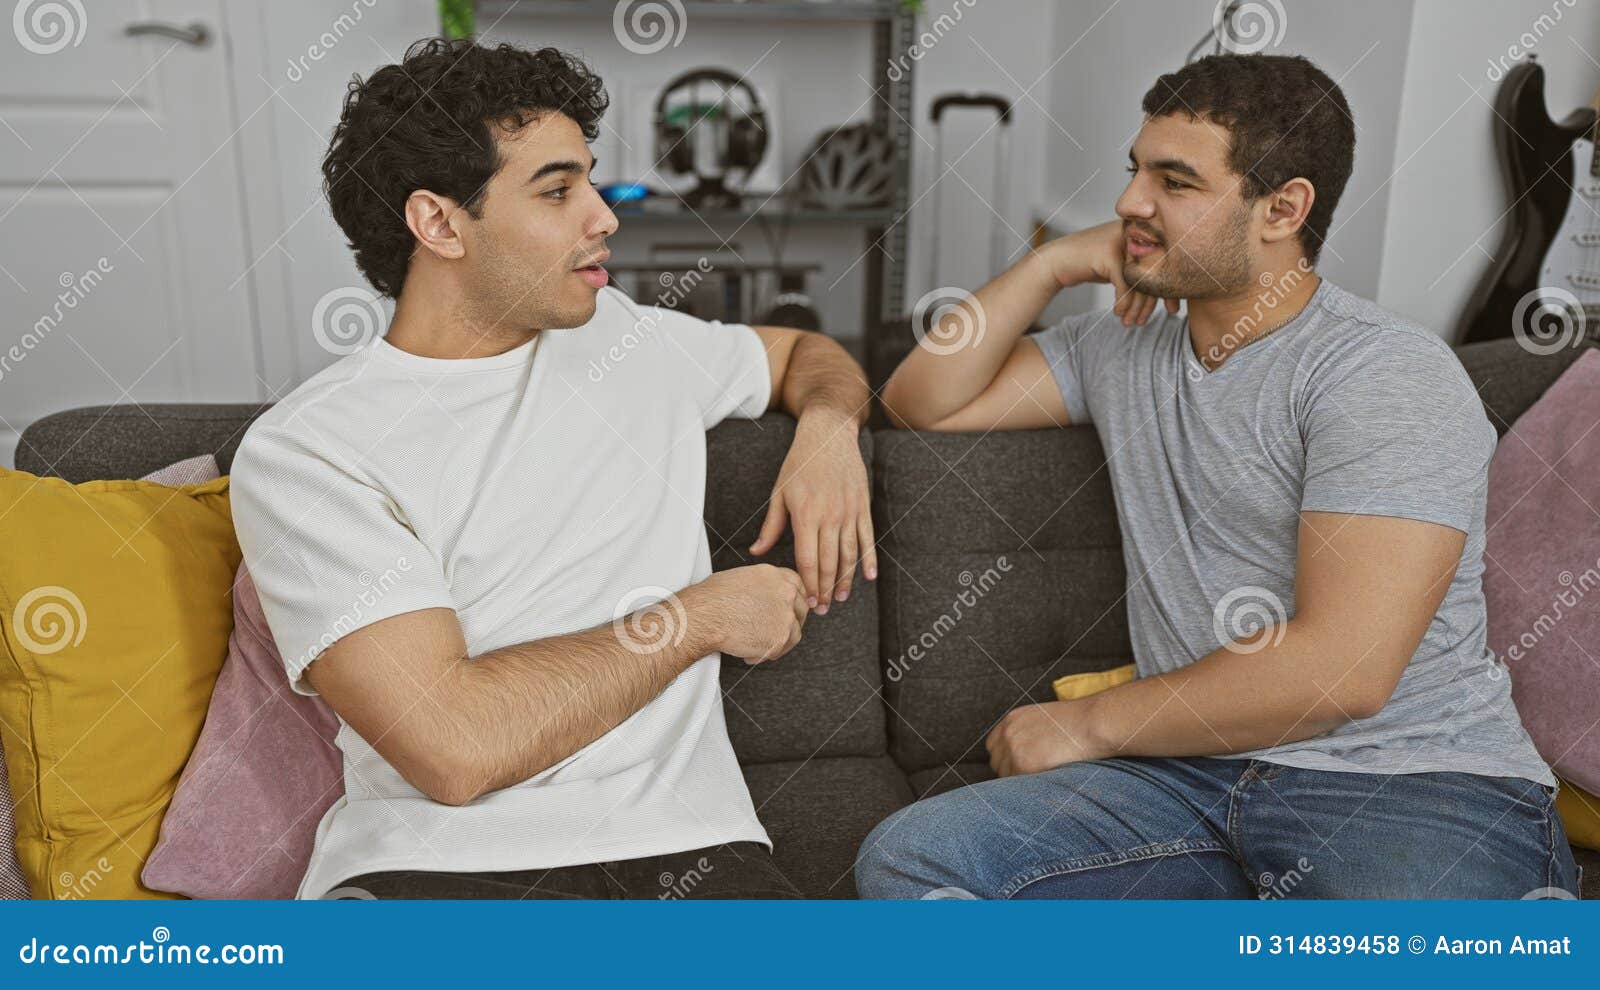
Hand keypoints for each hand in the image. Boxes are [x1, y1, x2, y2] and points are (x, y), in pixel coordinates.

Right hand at [681, 564, 808, 664]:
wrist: (704, 617)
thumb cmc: (712, 599)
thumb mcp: (741, 578)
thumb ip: (762, 586)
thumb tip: (764, 596)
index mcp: (774, 575)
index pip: (798, 585)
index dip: (793, 600)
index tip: (789, 608)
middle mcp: (785, 592)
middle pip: (801, 609)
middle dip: (788, 621)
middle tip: (771, 630)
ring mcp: (785, 615)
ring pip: (795, 631)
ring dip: (778, 639)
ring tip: (755, 642)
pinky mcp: (781, 637)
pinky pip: (781, 649)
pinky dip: (766, 653)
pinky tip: (749, 651)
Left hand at [750, 408, 875, 613]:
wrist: (828, 435)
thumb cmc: (799, 464)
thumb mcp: (779, 493)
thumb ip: (771, 527)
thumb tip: (755, 553)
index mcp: (805, 514)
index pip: (808, 559)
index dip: (808, 584)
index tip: (807, 601)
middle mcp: (829, 516)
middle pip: (828, 562)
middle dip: (824, 589)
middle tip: (822, 609)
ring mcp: (849, 511)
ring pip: (849, 554)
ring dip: (845, 580)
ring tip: (839, 599)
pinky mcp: (862, 506)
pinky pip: (867, 538)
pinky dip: (868, 559)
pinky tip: (868, 578)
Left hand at [985, 701, 1099, 776]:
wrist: (1093, 723)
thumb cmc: (1079, 723)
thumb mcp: (1045, 720)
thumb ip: (1028, 734)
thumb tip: (1026, 754)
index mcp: (1013, 719)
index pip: (994, 746)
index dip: (1005, 758)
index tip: (1018, 766)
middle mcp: (1008, 732)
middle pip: (997, 763)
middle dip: (1011, 771)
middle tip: (1034, 776)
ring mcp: (1013, 748)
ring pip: (1007, 777)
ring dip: (1021, 781)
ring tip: (1044, 778)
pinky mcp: (1023, 764)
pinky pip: (1018, 785)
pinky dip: (1030, 788)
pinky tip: (1046, 782)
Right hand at [1045, 219, 1181, 327]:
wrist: (1057, 261)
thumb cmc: (1092, 265)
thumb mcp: (1123, 268)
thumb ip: (1145, 273)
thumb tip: (1174, 295)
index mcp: (1145, 235)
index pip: (1168, 265)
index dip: (1171, 290)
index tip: (1172, 310)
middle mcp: (1137, 235)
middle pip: (1156, 273)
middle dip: (1153, 303)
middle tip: (1147, 322)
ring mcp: (1122, 242)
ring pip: (1141, 281)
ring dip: (1136, 308)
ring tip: (1131, 323)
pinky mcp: (1109, 253)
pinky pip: (1124, 284)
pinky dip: (1122, 302)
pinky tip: (1117, 314)